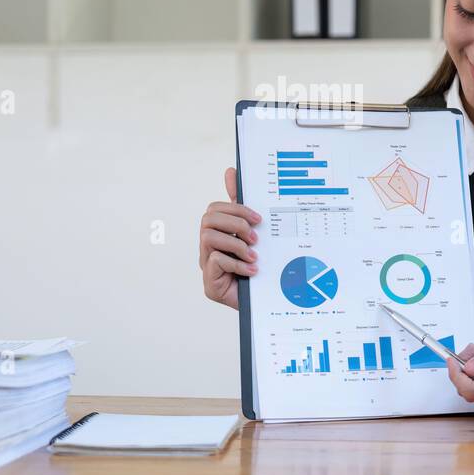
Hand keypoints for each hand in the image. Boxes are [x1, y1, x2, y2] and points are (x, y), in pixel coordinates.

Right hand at [199, 167, 260, 309]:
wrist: (266, 303)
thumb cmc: (258, 268)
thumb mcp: (255, 235)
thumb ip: (241, 207)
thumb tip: (230, 171)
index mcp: (219, 235)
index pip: (214, 210)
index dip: (235, 209)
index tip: (258, 219)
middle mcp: (209, 249)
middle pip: (207, 219)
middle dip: (234, 224)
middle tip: (255, 237)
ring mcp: (207, 267)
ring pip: (208, 237)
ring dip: (235, 244)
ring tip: (253, 256)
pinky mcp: (210, 284)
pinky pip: (214, 261)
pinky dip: (236, 264)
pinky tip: (252, 271)